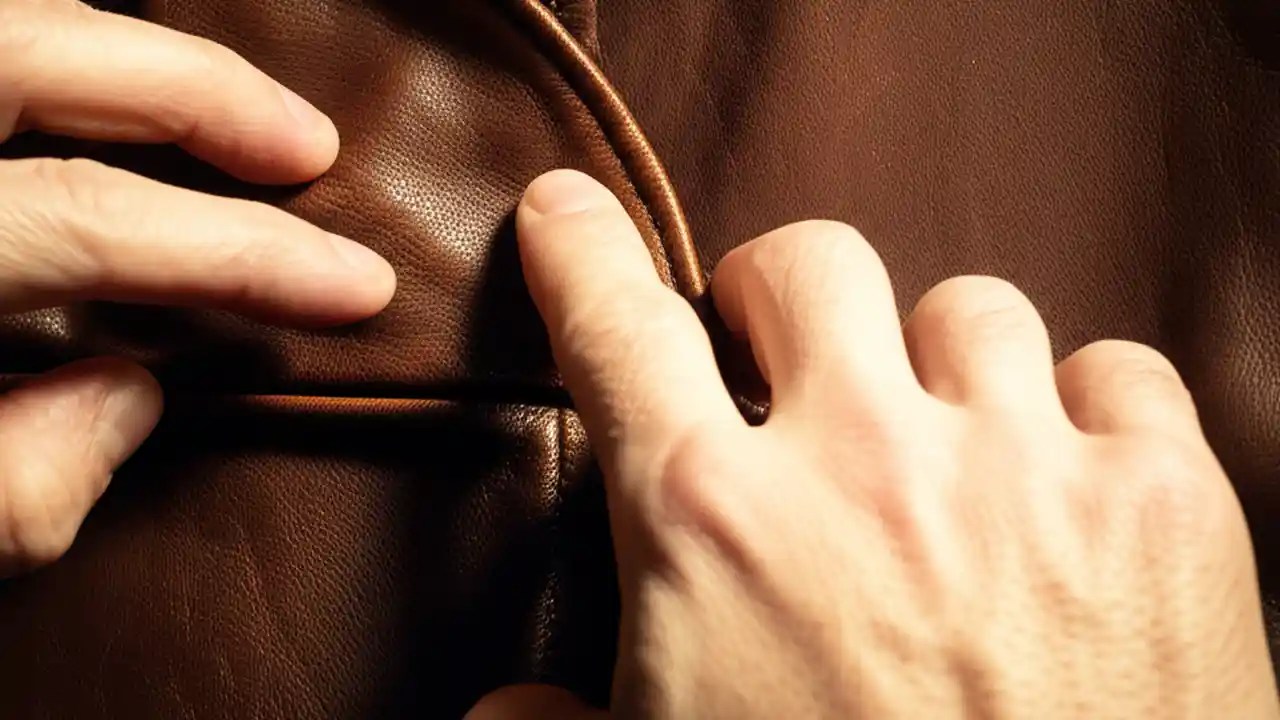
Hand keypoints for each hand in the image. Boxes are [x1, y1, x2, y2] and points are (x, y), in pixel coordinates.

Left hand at [0, 0, 394, 576]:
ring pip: (3, 25)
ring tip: (229, 114)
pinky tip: (103, 113)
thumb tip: (131, 389)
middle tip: (312, 146)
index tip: (357, 287)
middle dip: (195, 90)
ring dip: (130, 61)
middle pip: (32, 53)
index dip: (237, 249)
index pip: (85, 220)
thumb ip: (19, 482)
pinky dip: (54, 69)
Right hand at [469, 170, 1277, 718]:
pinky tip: (1070, 489)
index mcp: (711, 528)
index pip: (616, 329)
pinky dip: (1088, 416)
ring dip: (941, 367)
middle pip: (807, 263)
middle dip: (783, 300)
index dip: (581, 252)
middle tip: (787, 362)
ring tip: (944, 451)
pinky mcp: (1163, 507)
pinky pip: (1119, 375)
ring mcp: (1021, 470)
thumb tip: (498, 716)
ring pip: (970, 309)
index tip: (567, 214)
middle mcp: (860, 464)